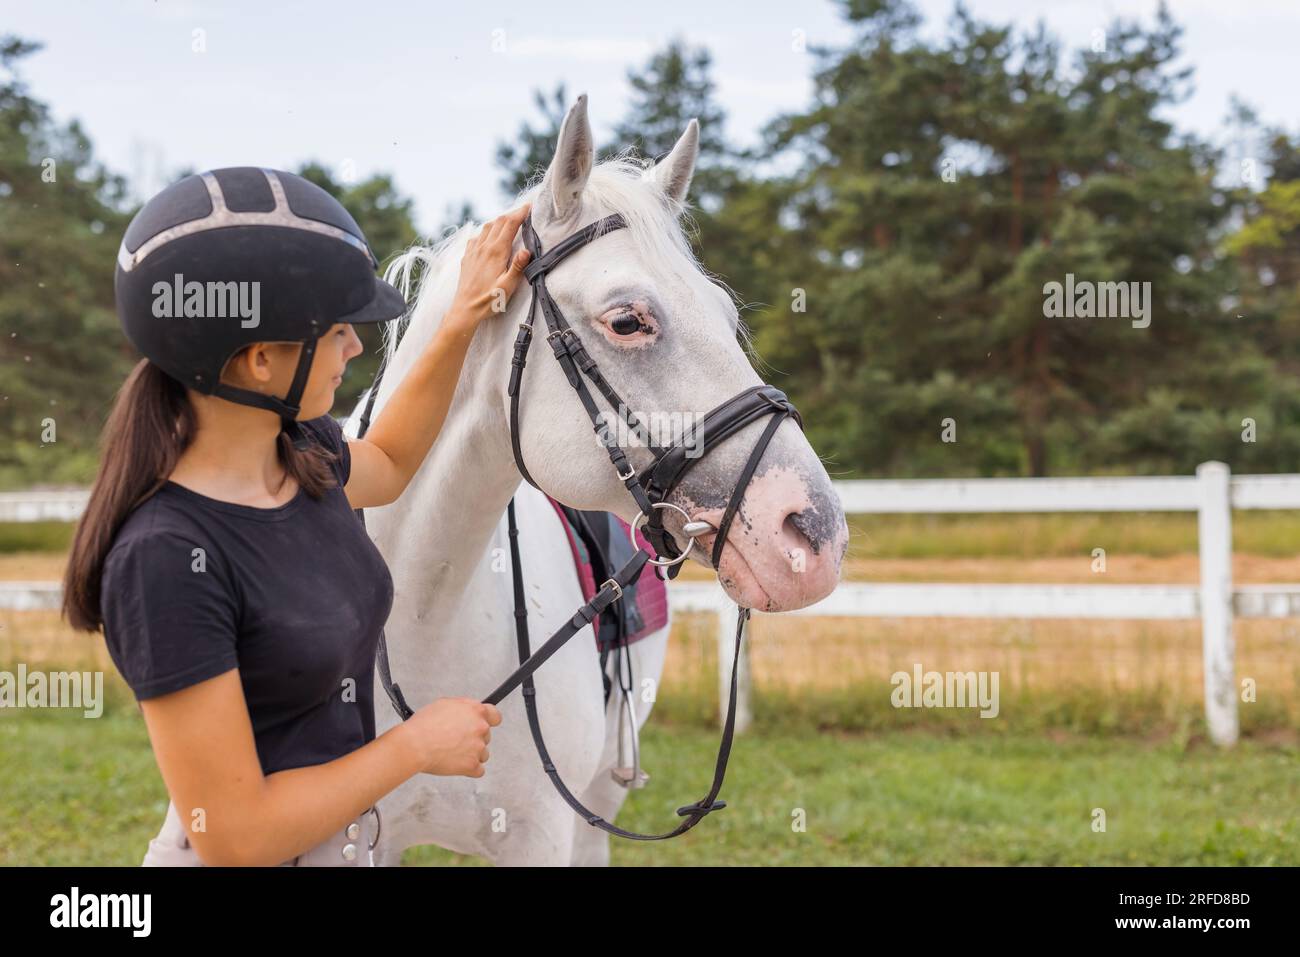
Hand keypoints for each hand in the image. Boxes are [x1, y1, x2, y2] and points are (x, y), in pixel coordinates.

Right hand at [404, 697, 501, 776]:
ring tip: (453, 753)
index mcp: (475, 710)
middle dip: (474, 739)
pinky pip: (478, 770)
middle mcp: (480, 728)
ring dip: (472, 755)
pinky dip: (469, 769)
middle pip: (486, 736)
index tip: (486, 725)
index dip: (490, 721)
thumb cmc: (424, 725)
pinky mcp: (472, 765)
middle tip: (456, 741)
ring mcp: (478, 747)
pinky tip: (457, 765)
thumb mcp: (444, 704)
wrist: (414, 745)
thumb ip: (462, 707)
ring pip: (483, 754)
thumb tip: (466, 712)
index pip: (495, 716)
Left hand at [447, 203, 531, 330]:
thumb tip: (526, 250)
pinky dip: (486, 231)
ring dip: (500, 221)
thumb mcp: (507, 287)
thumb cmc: (489, 301)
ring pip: (487, 227)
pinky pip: (477, 237)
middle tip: (524, 211)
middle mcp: (483, 247)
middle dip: (512, 214)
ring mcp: (473, 251)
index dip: (520, 213)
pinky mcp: (467, 257)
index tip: (530, 206)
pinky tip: (489, 236)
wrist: (465, 310)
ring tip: (510, 221)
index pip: (510, 225)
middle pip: (499, 222)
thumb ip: (517, 267)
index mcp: (496, 252)